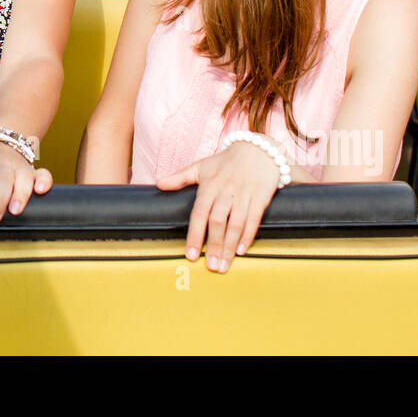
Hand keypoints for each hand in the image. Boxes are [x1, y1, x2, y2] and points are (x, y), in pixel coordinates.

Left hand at [0, 139, 51, 225]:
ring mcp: (20, 168)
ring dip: (21, 194)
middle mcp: (4, 165)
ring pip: (23, 179)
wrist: (3, 140)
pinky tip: (41, 191)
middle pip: (3, 182)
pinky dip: (44, 181)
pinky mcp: (34, 171)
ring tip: (16, 211)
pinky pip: (43, 173)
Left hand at [156, 141, 281, 272]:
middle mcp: (226, 191)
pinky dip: (247, 236)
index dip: (194, 235)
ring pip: (235, 224)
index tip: (190, 254)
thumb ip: (180, 177)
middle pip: (217, 222)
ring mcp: (244, 195)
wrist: (258, 150)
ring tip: (223, 265)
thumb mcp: (201, 166)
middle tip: (210, 267)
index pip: (199, 213)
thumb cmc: (226, 162)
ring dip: (228, 246)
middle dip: (213, 246)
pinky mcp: (260, 198)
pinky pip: (253, 219)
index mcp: (209, 186)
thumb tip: (157, 183)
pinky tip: (240, 251)